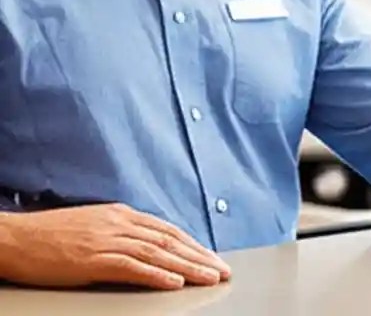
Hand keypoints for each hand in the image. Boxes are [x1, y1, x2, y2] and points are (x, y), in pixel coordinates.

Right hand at [0, 203, 231, 289]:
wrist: (14, 238)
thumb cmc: (50, 234)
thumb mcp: (93, 225)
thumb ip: (121, 231)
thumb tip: (147, 244)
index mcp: (121, 214)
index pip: (167, 229)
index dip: (194, 244)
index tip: (212, 258)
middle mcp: (119, 224)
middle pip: (169, 241)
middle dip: (200, 256)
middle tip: (223, 271)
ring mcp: (106, 240)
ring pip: (157, 253)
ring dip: (188, 267)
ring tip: (209, 278)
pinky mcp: (91, 259)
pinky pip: (130, 267)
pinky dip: (156, 275)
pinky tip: (174, 283)